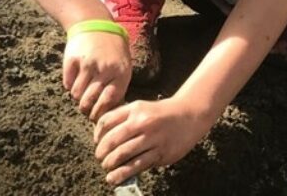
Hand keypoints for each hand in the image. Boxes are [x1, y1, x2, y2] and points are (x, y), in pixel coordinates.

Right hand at [63, 31, 131, 121]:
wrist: (95, 24)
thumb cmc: (112, 50)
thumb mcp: (123, 66)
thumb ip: (118, 88)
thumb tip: (110, 114)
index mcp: (120, 73)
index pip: (108, 101)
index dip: (99, 112)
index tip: (95, 116)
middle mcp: (104, 69)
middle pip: (89, 100)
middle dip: (85, 108)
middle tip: (85, 107)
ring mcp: (87, 64)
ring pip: (76, 94)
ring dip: (77, 96)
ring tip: (81, 90)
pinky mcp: (72, 59)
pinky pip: (67, 83)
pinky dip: (69, 84)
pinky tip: (75, 78)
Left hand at [93, 98, 210, 184]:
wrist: (190, 115)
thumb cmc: (161, 114)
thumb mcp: (142, 108)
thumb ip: (124, 118)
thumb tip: (103, 137)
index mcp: (135, 109)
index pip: (107, 121)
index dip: (97, 134)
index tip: (97, 142)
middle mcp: (143, 122)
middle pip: (113, 139)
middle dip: (102, 152)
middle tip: (100, 158)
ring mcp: (153, 137)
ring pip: (124, 153)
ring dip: (110, 164)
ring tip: (106, 168)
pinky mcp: (161, 152)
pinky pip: (137, 165)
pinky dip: (122, 174)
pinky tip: (114, 178)